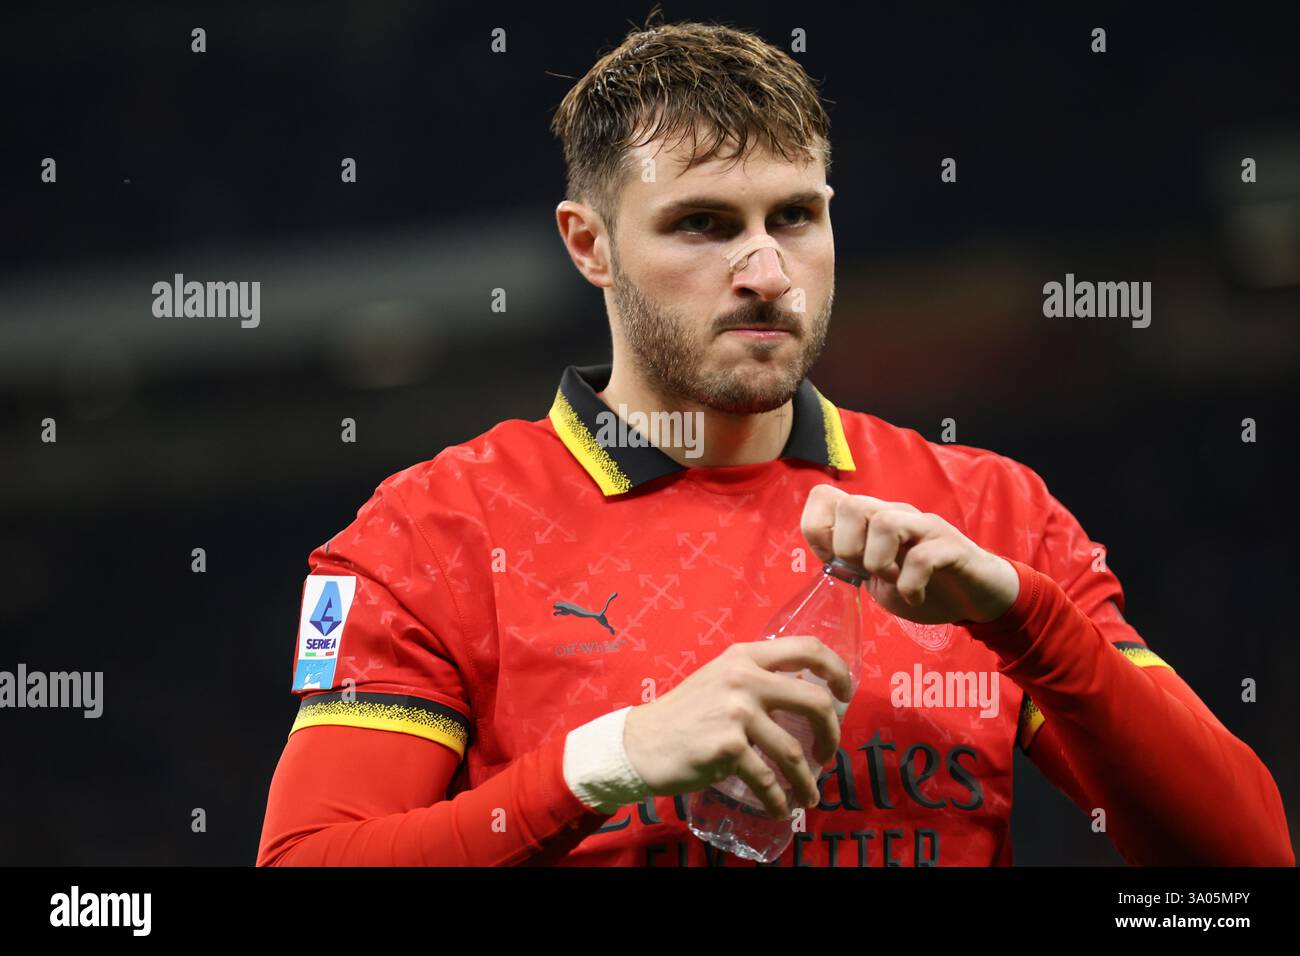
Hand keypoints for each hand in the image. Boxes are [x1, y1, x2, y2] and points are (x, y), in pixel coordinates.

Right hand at [623, 636, 851, 819]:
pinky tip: (781, 808)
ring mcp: (736, 711)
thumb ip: (757, 678)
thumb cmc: (684, 714)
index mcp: (745, 655)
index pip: (808, 648)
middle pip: (816, 701)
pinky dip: (780, 800)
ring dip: (808, 779)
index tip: (845, 694)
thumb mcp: (720, 678)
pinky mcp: (728, 746)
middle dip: (832, 733)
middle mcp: (744, 677)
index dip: (838, 670)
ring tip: (810, 794)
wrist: (640, 743)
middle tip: (828, 752)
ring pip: (795, 751)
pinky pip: (769, 780)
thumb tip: (807, 696)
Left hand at [800, 484, 1018, 624]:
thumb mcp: (876, 578)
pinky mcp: (952, 546)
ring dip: (879, 562)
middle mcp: (897, 514)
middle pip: (852, 504)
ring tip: (892, 581)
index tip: (832, 561)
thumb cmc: (924, 584)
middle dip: (847, 547)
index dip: (817, 528)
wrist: (976, 596)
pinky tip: (915, 597)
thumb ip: (851, 564)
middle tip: (863, 574)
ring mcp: (925, 527)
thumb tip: (828, 557)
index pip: (825, 497)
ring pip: (886, 523)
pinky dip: (911, 584)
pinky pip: (923, 557)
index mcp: (872, 519)